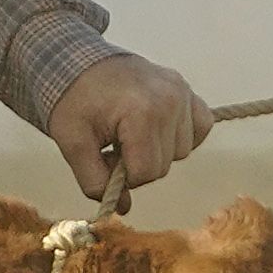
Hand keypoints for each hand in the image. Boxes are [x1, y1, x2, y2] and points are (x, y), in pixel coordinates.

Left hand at [47, 52, 212, 205]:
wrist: (78, 63)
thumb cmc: (73, 102)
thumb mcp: (72, 143)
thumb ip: (94, 181)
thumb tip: (121, 209)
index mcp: (142, 113)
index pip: (146, 173)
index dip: (123, 176)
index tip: (105, 159)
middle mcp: (170, 101)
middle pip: (164, 165)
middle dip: (136, 164)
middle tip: (113, 144)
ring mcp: (182, 93)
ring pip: (182, 151)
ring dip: (156, 151)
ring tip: (129, 133)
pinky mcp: (188, 90)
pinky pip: (200, 128)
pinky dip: (180, 135)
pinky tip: (154, 129)